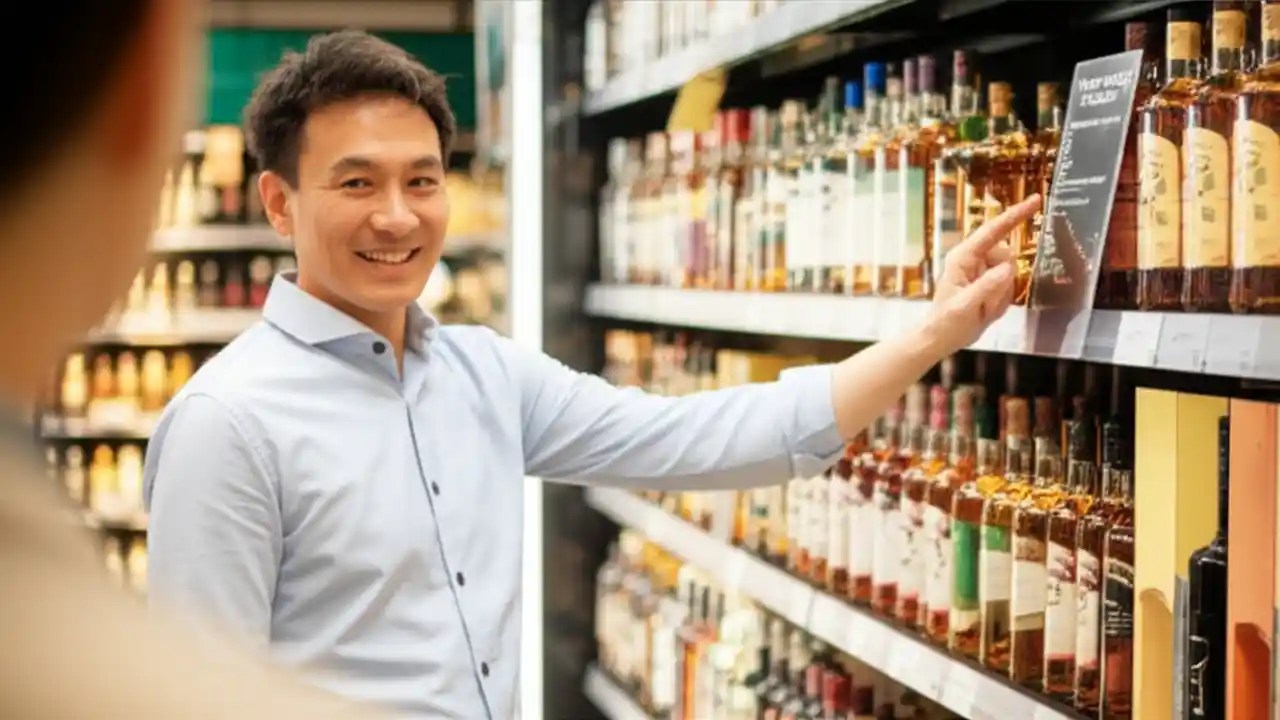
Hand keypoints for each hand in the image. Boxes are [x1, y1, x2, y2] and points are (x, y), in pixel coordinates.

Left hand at [924, 194, 1042, 354]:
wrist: (942, 338)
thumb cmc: (947, 321)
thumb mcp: (965, 306)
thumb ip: (987, 287)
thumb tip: (1008, 268)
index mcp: (964, 257)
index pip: (993, 231)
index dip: (1015, 215)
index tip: (1035, 201)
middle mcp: (974, 259)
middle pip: (1007, 257)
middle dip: (1002, 283)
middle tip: (984, 304)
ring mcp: (983, 271)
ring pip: (1011, 275)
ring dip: (1001, 296)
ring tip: (982, 309)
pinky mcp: (991, 283)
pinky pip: (1010, 288)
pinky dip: (1001, 303)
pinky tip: (985, 311)